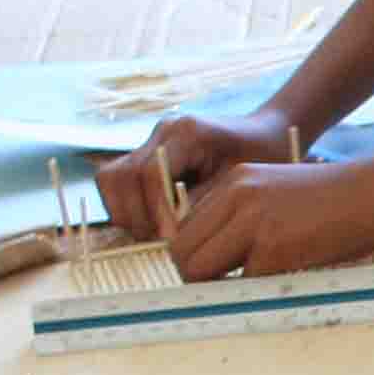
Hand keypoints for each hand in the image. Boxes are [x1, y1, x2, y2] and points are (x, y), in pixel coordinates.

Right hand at [93, 107, 299, 241]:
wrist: (263, 134)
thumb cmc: (260, 155)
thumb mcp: (239, 181)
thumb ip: (204, 203)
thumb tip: (173, 234)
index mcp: (187, 133)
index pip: (151, 172)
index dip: (155, 210)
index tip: (169, 239)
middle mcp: (161, 133)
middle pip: (120, 175)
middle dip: (135, 214)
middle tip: (158, 241)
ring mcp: (149, 143)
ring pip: (110, 178)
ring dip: (125, 212)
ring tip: (153, 235)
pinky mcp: (145, 156)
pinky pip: (118, 182)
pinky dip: (126, 206)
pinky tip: (153, 223)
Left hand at [166, 155, 373, 279]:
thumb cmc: (338, 199)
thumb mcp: (279, 194)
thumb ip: (244, 219)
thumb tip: (218, 264)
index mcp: (235, 182)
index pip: (184, 228)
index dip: (197, 256)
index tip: (218, 271)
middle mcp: (235, 196)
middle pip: (181, 251)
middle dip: (198, 277)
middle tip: (226, 289)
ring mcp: (251, 220)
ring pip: (199, 269)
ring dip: (218, 288)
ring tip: (251, 289)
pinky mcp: (273, 247)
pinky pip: (243, 284)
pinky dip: (258, 292)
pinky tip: (282, 283)